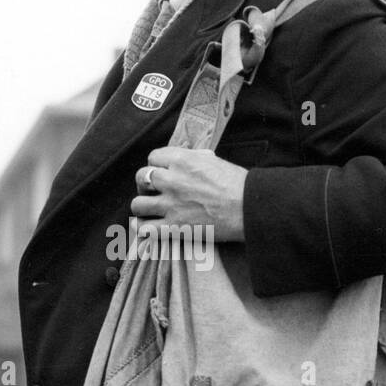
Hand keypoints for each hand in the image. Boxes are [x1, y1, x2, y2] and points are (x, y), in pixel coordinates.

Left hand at [131, 146, 246, 241]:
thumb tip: (187, 156)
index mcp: (182, 160)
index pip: (153, 157)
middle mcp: (172, 180)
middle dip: (144, 184)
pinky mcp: (174, 227)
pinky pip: (144, 229)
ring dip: (141, 207)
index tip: (160, 173)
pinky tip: (145, 228)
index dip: (155, 166)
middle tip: (152, 192)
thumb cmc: (237, 184)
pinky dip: (141, 229)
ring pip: (137, 204)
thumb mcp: (214, 161)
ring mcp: (170, 204)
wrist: (248, 208)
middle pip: (141, 177)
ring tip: (148, 211)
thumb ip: (195, 158)